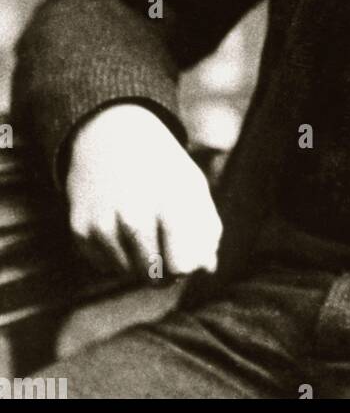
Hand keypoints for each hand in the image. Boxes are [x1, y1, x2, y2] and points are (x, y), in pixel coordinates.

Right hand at [65, 103, 222, 280]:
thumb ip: (207, 228)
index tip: (185, 248)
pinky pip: (105, 266)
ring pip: (129, 274)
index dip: (188, 263)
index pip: (182, 265)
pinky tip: (117, 224)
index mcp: (170, 202)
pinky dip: (114, 254)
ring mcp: (103, 225)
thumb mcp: (192, 186)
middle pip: (156, 277)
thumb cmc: (160, 166)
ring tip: (141, 227)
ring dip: (138, 261)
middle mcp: (133, 215)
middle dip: (165, 266)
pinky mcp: (80, 230)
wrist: (109, 136)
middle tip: (164, 240)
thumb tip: (208, 269)